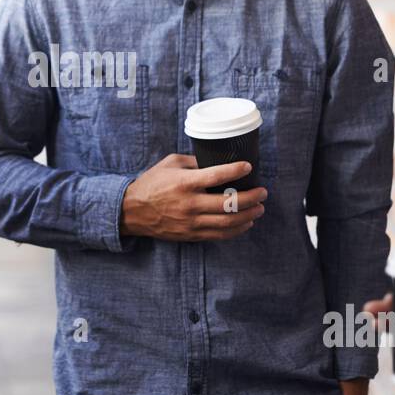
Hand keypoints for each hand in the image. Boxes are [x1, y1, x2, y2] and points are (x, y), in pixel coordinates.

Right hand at [119, 154, 265, 240]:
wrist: (132, 211)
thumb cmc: (151, 183)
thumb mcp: (170, 164)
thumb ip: (193, 162)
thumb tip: (216, 159)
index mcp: (185, 183)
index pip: (217, 176)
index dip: (236, 170)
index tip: (249, 167)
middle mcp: (190, 204)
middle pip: (229, 202)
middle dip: (251, 197)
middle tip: (263, 192)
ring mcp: (191, 222)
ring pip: (228, 222)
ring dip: (249, 215)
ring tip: (259, 208)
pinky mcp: (191, 234)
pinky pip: (219, 235)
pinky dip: (237, 230)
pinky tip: (246, 222)